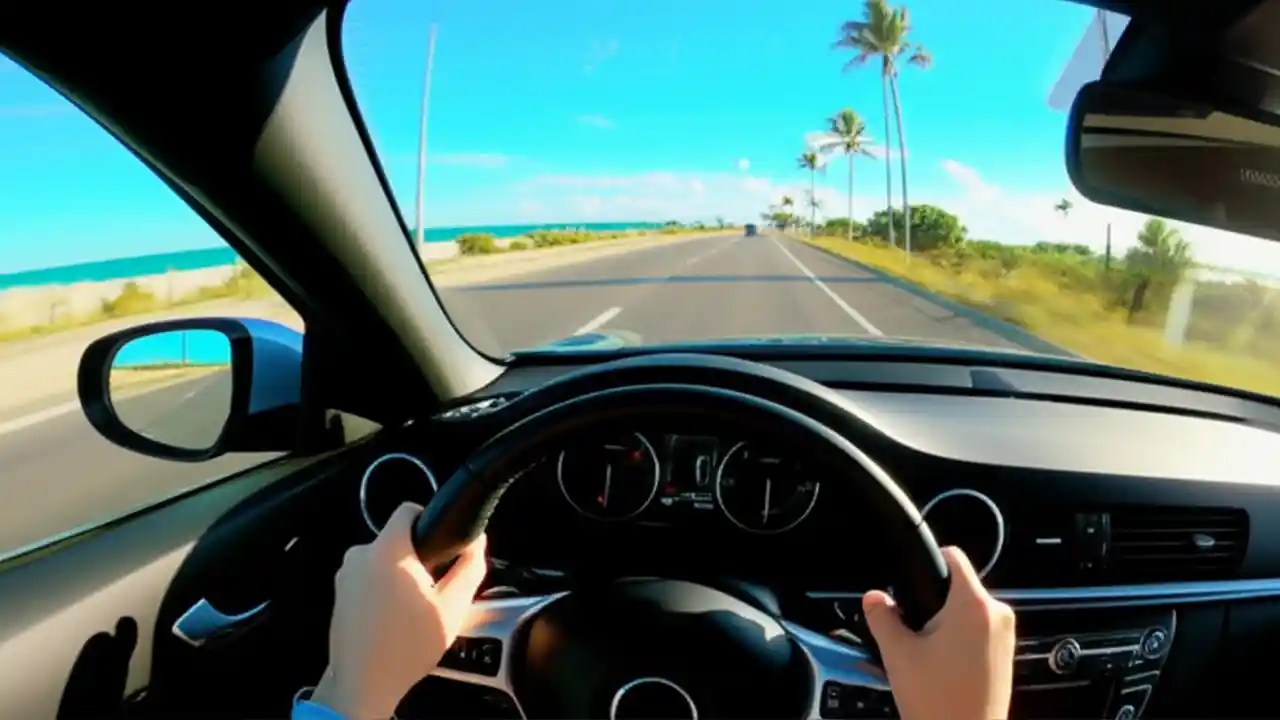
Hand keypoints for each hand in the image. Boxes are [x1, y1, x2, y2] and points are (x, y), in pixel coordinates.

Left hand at [312, 503, 487, 718]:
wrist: (363, 683)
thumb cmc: (407, 646)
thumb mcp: (452, 607)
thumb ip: (470, 567)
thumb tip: (477, 542)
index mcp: (388, 550)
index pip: (408, 510)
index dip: (429, 521)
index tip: (440, 546)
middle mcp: (359, 555)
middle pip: (396, 540)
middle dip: (416, 558)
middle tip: (431, 588)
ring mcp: (344, 576)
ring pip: (382, 561)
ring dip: (398, 576)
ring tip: (411, 609)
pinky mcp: (338, 594)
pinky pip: (367, 579)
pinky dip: (381, 591)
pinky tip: (393, 618)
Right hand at [863, 546, 1015, 719]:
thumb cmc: (939, 703)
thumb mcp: (898, 654)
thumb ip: (882, 616)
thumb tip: (873, 597)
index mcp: (973, 606)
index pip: (953, 556)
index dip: (929, 560)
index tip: (912, 578)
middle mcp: (997, 615)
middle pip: (959, 585)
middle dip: (934, 602)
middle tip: (915, 631)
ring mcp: (1005, 636)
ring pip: (968, 610)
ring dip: (947, 622)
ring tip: (929, 653)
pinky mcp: (1006, 654)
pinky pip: (979, 630)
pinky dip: (960, 638)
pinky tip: (944, 665)